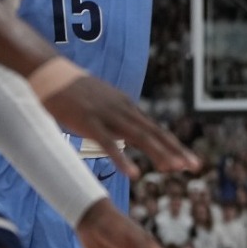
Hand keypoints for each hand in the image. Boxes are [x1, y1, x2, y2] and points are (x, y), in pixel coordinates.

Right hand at [41, 73, 199, 178]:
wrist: (52, 73)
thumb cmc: (75, 92)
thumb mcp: (104, 105)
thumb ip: (117, 120)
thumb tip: (127, 136)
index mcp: (128, 108)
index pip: (156, 129)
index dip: (174, 145)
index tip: (189, 161)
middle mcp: (123, 111)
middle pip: (155, 133)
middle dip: (176, 150)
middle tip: (195, 166)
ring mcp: (107, 116)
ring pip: (139, 137)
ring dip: (158, 153)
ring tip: (174, 169)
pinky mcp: (89, 123)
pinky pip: (109, 144)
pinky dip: (122, 159)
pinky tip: (134, 174)